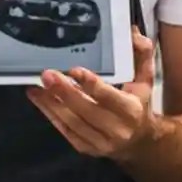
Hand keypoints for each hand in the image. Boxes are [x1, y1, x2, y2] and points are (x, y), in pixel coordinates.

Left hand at [27, 26, 157, 161]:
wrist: (140, 143)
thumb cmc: (139, 104)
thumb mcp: (145, 80)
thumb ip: (142, 55)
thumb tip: (132, 32)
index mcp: (132, 110)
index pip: (108, 96)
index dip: (90, 83)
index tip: (73, 69)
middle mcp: (117, 130)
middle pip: (86, 110)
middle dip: (64, 92)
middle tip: (47, 75)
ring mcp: (100, 142)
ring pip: (72, 122)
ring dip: (51, 104)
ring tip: (36, 86)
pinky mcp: (87, 149)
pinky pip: (65, 131)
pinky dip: (50, 114)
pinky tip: (39, 99)